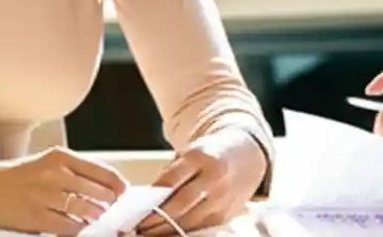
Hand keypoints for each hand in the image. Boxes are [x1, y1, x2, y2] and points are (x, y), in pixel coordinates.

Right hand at [0, 148, 126, 235]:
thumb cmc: (20, 176)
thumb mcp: (48, 164)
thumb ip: (75, 172)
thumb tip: (106, 187)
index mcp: (61, 157)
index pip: (102, 171)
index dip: (117, 185)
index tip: (123, 193)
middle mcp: (55, 174)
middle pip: (98, 192)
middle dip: (109, 204)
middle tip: (113, 210)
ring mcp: (46, 196)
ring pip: (86, 210)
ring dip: (96, 218)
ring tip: (98, 220)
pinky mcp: (37, 217)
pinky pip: (68, 227)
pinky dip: (79, 230)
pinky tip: (81, 229)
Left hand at [137, 128, 267, 234]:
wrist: (246, 155)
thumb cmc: (209, 154)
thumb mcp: (190, 153)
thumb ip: (171, 173)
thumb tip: (147, 200)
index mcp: (201, 157)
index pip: (170, 181)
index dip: (151, 199)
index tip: (135, 211)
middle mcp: (214, 178)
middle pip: (179, 205)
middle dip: (156, 219)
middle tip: (138, 228)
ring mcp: (222, 198)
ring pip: (189, 221)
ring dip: (167, 230)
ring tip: (149, 233)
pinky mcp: (227, 214)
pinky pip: (201, 228)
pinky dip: (184, 232)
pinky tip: (169, 233)